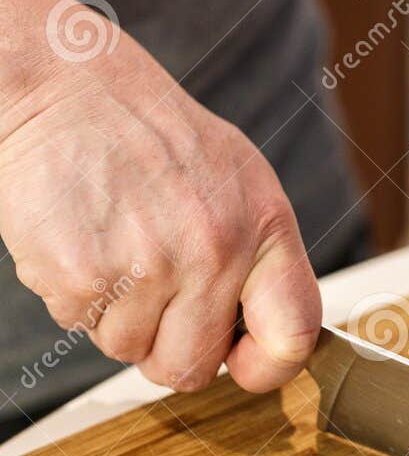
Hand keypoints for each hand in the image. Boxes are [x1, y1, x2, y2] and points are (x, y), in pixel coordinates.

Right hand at [0, 0, 321, 393]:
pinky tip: (81, 238)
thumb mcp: (237, 178)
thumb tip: (264, 339)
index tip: (242, 366)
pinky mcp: (84, 276)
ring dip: (115, 315)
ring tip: (113, 245)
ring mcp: (148, 266)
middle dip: (166, 349)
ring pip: (127, 351)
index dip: (265, 368)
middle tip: (150, 297)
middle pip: (192, 367)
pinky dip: (74, 295)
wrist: (68, 86)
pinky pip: (80, 326)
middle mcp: (214, 250)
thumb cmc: (151, 134)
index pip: (293, 335)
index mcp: (263, 225)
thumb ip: (257, 257)